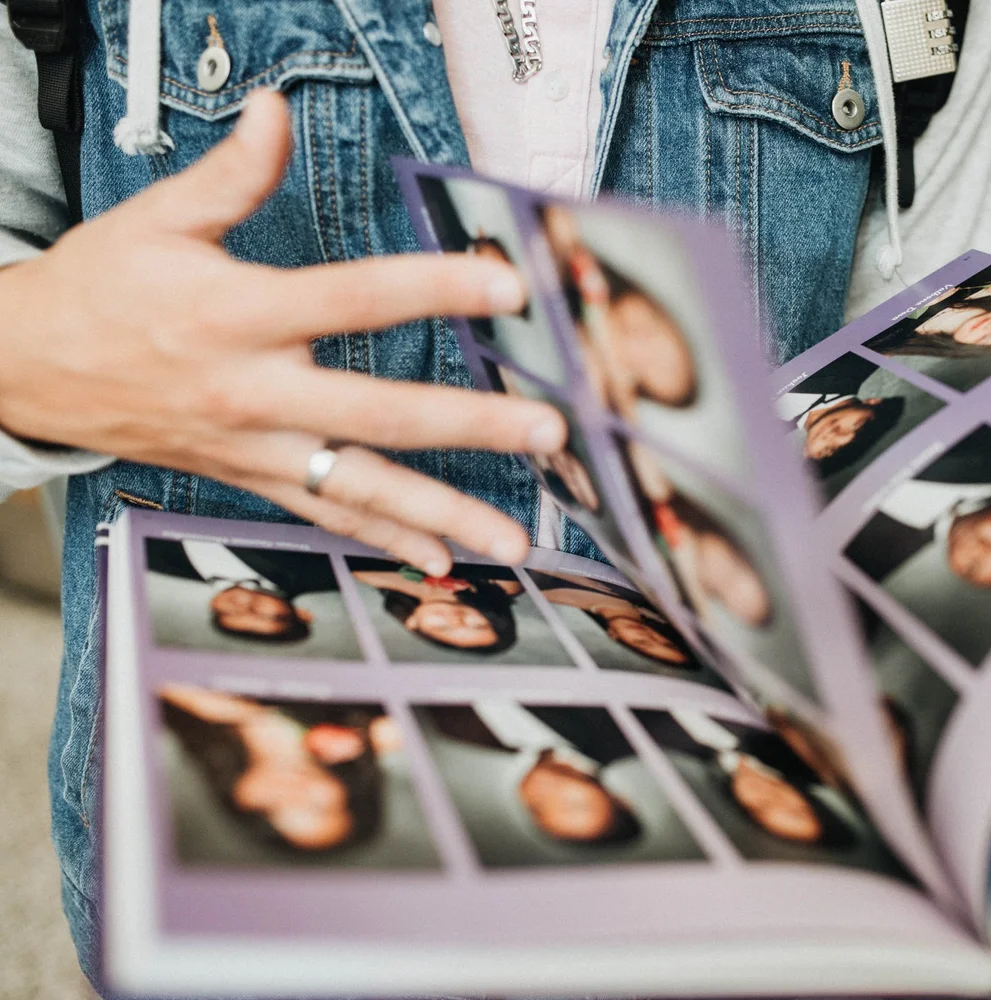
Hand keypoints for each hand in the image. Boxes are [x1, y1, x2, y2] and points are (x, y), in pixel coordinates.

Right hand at [0, 90, 564, 572]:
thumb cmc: (101, 290)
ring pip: (363, 486)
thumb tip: (275, 110)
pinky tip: (441, 563)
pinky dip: (385, 540)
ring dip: (444, 515)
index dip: (433, 288)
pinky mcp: (252, 478)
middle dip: (471, 425)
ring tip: (513, 544)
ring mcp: (256, 447)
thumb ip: (232, 173)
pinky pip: (327, 514)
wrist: (27, 370)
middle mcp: (254, 392)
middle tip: (546, 430)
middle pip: (378, 414)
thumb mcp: (157, 220)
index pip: (352, 299)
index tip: (506, 284)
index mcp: (236, 314)